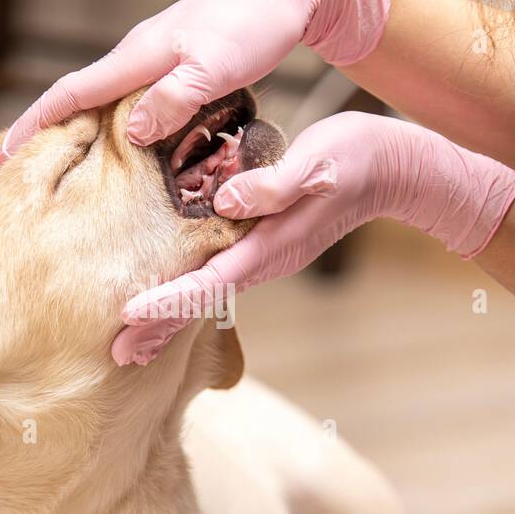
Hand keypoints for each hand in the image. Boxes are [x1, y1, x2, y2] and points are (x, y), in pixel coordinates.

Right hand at [0, 0, 392, 163]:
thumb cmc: (255, 23)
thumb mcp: (216, 69)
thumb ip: (173, 100)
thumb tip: (129, 133)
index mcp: (136, 59)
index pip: (67, 96)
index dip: (30, 128)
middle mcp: (136, 60)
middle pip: (75, 103)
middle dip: (41, 138)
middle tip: (13, 179)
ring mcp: (155, 63)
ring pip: (106, 106)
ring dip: (78, 137)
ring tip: (58, 176)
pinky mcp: (177, 69)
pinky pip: (134, 104)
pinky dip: (116, 130)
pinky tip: (122, 152)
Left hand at [111, 112, 514, 365]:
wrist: (396, 169)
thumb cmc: (356, 158)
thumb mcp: (319, 162)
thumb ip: (275, 184)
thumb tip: (228, 200)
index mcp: (270, 246)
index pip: (211, 281)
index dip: (170, 300)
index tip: (131, 315)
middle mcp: (265, 261)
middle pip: (202, 302)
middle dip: (161, 328)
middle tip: (118, 356)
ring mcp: (266, 257)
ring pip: (208, 295)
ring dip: (170, 317)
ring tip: (132, 342)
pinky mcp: (266, 245)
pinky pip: (219, 278)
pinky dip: (188, 293)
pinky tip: (168, 298)